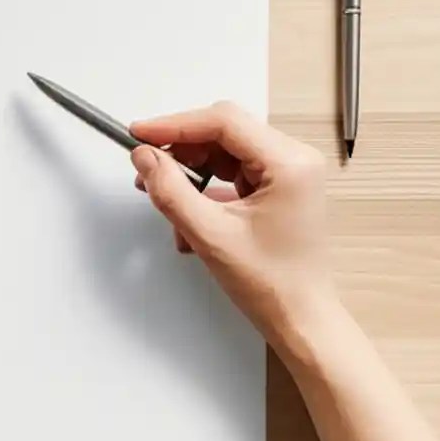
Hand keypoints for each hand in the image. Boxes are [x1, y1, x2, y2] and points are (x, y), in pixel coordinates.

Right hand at [129, 102, 334, 350]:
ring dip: (192, 171)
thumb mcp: (210, 235)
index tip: (139, 135)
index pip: (223, 122)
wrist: (300, 318)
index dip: (174, 124)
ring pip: (225, 152)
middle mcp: (295, 160)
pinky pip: (233, 173)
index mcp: (289, 163)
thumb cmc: (272, 283)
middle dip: (181, 149)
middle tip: (147, 169)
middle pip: (224, 132)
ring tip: (167, 199)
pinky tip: (189, 216)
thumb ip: (171, 191)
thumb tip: (145, 158)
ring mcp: (288, 174)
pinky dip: (206, 188)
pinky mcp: (279, 188)